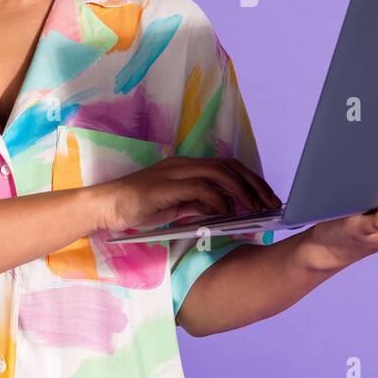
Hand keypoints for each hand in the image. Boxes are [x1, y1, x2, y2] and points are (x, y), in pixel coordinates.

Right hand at [91, 156, 282, 232]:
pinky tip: (227, 213)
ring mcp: (175, 173)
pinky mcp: (166, 186)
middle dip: (255, 184)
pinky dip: (217, 200)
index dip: (251, 179)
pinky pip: (200, 189)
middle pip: (229, 166)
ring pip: (219, 173)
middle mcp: (184, 164)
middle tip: (272, 204)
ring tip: (255, 209)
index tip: (268, 197)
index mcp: (187, 166)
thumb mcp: (176, 207)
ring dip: (241, 191)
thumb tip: (227, 212)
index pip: (228, 166)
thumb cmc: (139, 208)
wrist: (106, 206)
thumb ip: (199, 205)